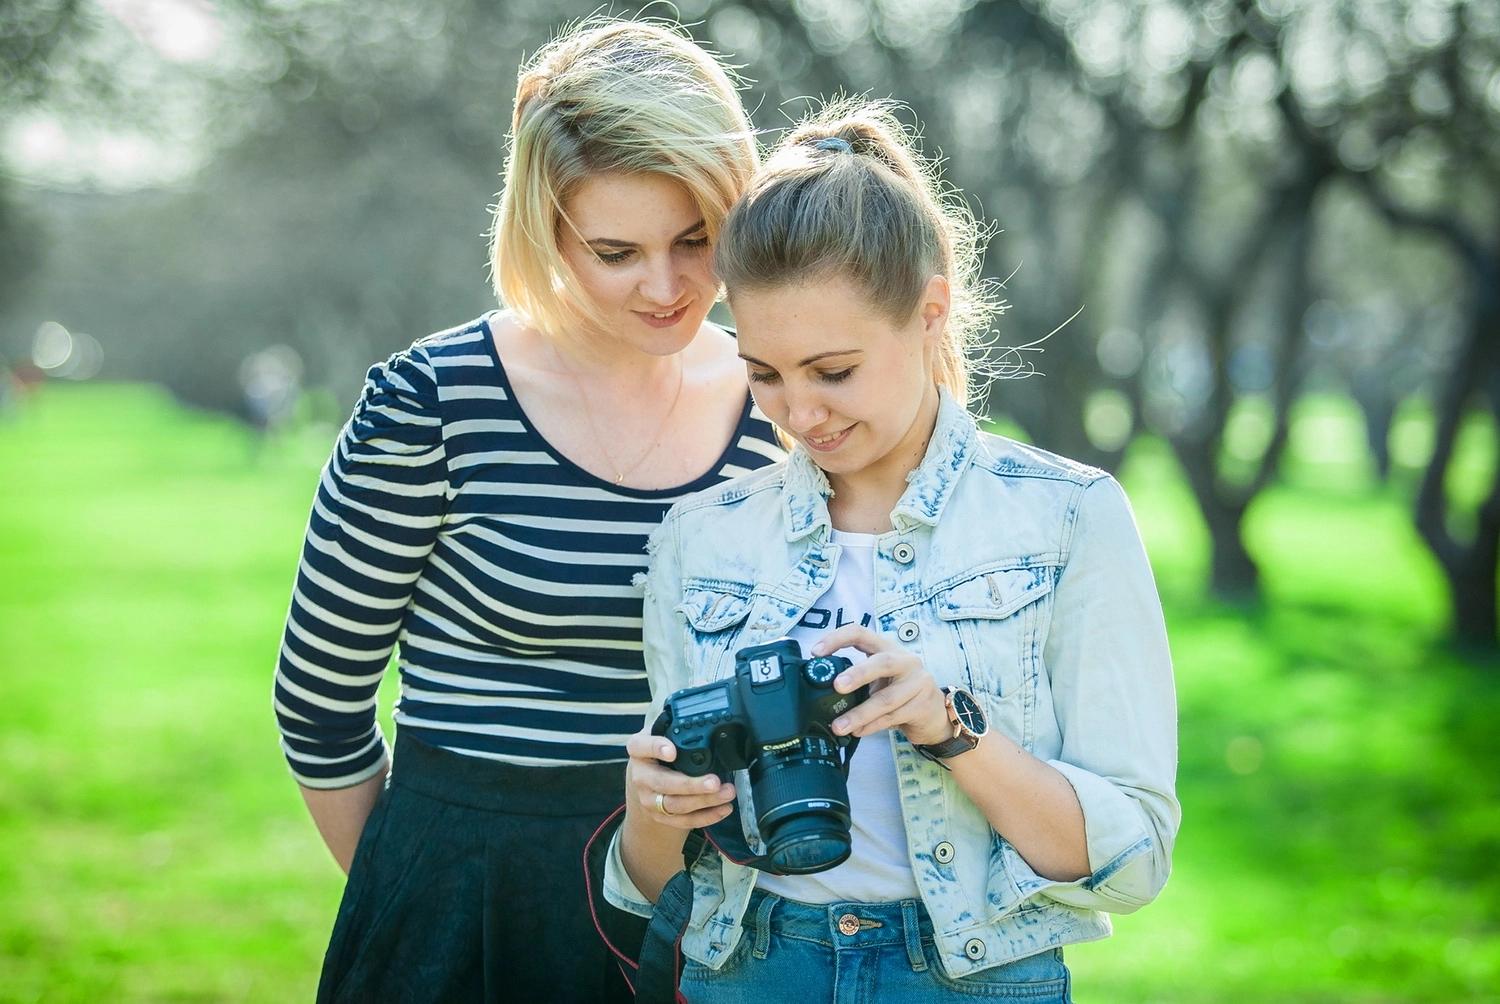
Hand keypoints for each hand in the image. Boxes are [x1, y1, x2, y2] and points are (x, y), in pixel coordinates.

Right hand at [623, 727, 736, 829]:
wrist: (643, 787)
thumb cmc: (657, 756)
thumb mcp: (659, 737)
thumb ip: (674, 728)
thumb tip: (704, 711)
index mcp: (639, 751)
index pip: (640, 747)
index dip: (655, 748)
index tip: (672, 750)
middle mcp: (641, 776)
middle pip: (663, 783)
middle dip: (691, 785)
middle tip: (714, 781)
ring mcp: (649, 799)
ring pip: (676, 805)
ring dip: (704, 801)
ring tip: (727, 792)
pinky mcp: (661, 817)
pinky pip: (684, 820)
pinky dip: (706, 816)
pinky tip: (723, 808)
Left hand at [813, 625, 951, 745]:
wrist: (934, 713)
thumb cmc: (900, 691)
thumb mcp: (880, 677)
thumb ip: (857, 678)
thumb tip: (820, 690)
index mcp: (887, 648)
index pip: (861, 633)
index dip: (837, 639)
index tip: (816, 652)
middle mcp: (906, 661)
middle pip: (883, 663)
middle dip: (858, 674)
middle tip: (837, 685)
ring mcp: (917, 683)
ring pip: (886, 699)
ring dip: (860, 713)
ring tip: (839, 725)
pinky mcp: (922, 706)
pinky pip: (893, 717)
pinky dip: (872, 726)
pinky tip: (858, 731)